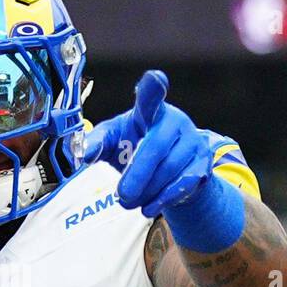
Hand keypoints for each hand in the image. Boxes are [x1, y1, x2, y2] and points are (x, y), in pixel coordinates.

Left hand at [82, 69, 213, 217]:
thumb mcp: (113, 141)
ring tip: (130, 202)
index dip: (152, 88)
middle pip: (156, 146)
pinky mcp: (203, 163)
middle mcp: (176, 121)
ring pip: (170, 169)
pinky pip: (184, 183)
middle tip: (121, 195)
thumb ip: (97, 143)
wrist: (170, 171)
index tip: (155, 79)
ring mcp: (193, 141)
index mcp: (151, 110)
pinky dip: (163, 198)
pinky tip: (150, 207)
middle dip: (137, 174)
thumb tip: (83, 154)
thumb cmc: (136, 148)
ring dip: (147, 190)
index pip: (151, 97)